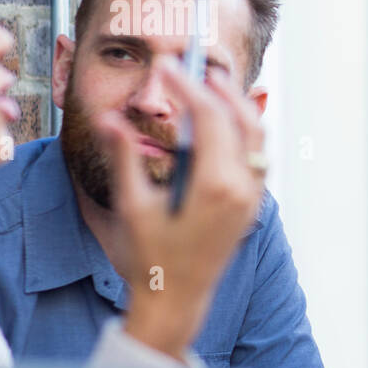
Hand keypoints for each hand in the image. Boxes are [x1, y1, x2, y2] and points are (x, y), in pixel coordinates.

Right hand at [99, 62, 265, 358]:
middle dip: (219, 88)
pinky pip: (258, 156)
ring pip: (258, 136)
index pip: (209, 117)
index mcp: (215, 186)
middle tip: (197, 66)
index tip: (169, 67)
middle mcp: (243, 189)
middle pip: (242, 119)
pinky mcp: (253, 206)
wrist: (177, 300)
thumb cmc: (151, 259)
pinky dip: (245, 131)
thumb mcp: (133, 206)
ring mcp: (253, 198)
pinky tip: (224, 122)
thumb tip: (110, 118)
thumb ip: (124, 158)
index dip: (188, 85)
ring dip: (238, 107)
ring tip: (212, 86)